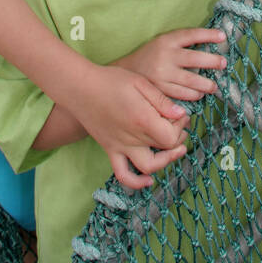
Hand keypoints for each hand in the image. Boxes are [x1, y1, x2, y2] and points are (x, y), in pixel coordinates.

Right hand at [74, 61, 190, 189]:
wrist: (80, 88)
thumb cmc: (111, 80)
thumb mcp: (141, 83)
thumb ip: (162, 101)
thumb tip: (181, 114)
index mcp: (142, 119)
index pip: (171, 136)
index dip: (180, 127)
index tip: (181, 114)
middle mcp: (132, 138)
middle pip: (164, 149)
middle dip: (177, 139)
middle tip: (180, 126)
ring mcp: (120, 147)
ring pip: (148, 167)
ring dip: (165, 162)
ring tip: (174, 151)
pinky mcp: (110, 150)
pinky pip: (123, 174)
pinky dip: (136, 182)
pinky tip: (147, 180)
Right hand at [117, 28, 227, 102]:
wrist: (125, 72)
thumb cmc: (149, 56)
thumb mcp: (161, 43)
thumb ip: (180, 44)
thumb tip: (208, 45)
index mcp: (166, 41)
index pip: (190, 35)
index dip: (208, 35)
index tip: (222, 36)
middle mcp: (165, 56)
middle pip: (195, 58)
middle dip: (213, 61)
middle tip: (224, 63)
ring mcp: (162, 74)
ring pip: (191, 80)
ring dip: (206, 84)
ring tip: (214, 86)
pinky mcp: (160, 90)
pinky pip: (182, 94)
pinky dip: (193, 95)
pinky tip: (199, 94)